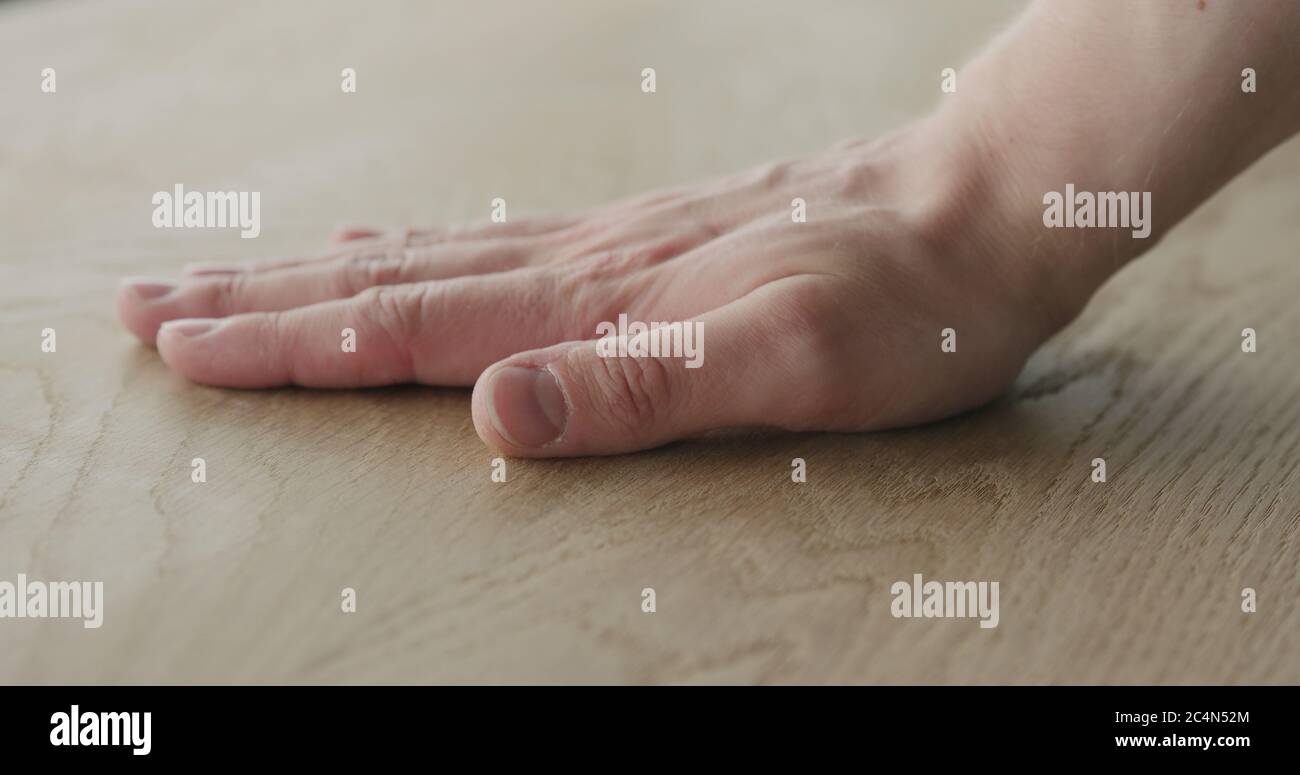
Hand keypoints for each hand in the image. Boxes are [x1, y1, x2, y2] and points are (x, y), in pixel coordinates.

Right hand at [118, 123, 1063, 456]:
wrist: (972, 210)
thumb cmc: (896, 307)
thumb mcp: (787, 370)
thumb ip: (639, 393)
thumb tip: (490, 413)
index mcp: (595, 303)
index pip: (408, 327)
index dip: (290, 344)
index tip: (185, 345)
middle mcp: (582, 263)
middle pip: (388, 280)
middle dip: (261, 298)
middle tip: (148, 299)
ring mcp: (608, 244)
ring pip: (429, 255)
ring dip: (316, 270)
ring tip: (232, 273)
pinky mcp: (643, 241)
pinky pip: (496, 243)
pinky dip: (415, 252)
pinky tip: (397, 249)